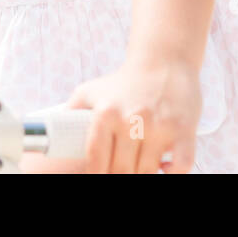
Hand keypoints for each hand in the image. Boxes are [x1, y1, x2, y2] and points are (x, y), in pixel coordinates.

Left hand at [65, 57, 200, 172]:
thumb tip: (53, 132)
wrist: (164, 60)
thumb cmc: (125, 81)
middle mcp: (131, 120)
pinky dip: (172, 173)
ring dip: (142, 174)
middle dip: (119, 176)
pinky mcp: (184, 130)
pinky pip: (181, 167)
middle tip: (120, 170)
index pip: (96, 161)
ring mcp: (159, 127)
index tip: (99, 175)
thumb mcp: (91, 91)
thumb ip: (72, 113)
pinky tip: (165, 167)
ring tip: (139, 167)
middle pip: (121, 171)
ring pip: (147, 172)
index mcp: (106, 114)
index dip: (96, 175)